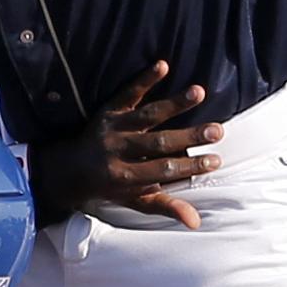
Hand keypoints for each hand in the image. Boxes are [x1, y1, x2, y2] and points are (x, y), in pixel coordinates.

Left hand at [27, 61, 222, 230]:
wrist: (69, 170)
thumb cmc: (111, 187)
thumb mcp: (136, 200)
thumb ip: (165, 206)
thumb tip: (196, 221)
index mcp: (126, 176)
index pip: (162, 170)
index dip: (189, 166)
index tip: (215, 160)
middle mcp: (118, 151)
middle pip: (158, 143)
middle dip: (189, 136)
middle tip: (217, 131)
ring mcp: (113, 128)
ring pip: (146, 115)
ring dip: (173, 103)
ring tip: (199, 92)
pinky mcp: (108, 110)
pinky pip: (127, 93)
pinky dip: (144, 79)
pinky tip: (163, 65)